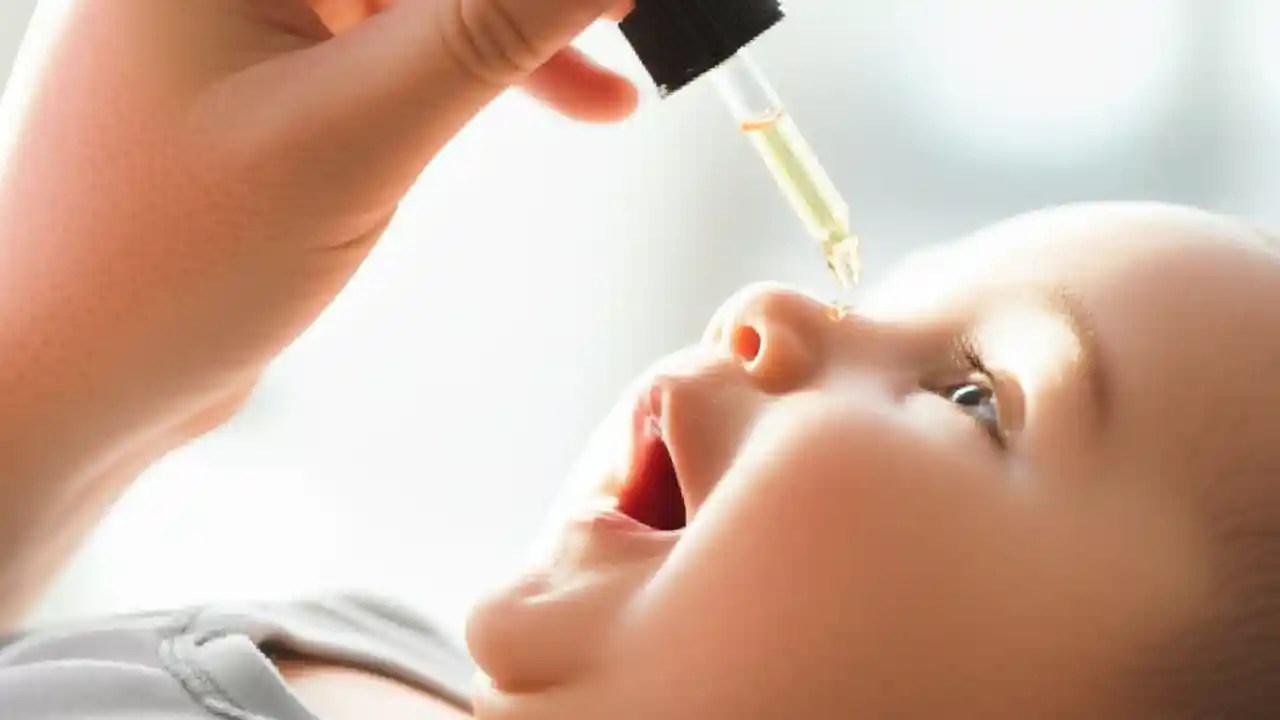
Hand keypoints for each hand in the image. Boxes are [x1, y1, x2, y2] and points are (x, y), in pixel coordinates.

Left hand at [0, 0, 633, 480]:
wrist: (66, 377)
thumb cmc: (163, 262)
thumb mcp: (359, 132)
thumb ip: (491, 27)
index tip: (626, 6)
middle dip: (530, 6)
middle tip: (636, 29)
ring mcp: (248, 9)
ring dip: (518, 36)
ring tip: (613, 87)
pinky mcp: (271, 67)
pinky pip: (397, 41)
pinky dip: (474, 73)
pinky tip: (563, 102)